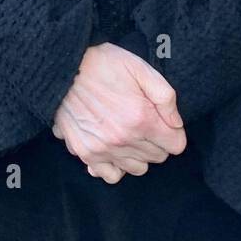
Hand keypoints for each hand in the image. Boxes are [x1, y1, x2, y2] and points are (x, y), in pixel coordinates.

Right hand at [52, 42, 185, 184]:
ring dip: (138, 153)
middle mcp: (124, 139)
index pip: (176, 145)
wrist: (63, 67)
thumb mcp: (141, 68)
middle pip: (158, 157)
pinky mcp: (85, 152)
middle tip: (144, 121)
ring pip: (138, 168)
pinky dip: (116, 165)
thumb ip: (165, 96)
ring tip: (128, 132)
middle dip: (156, 141)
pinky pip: (110, 175)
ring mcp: (103, 149)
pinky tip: (114, 147)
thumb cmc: (103, 64)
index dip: (173, 132)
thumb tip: (176, 124)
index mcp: (141, 118)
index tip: (163, 121)